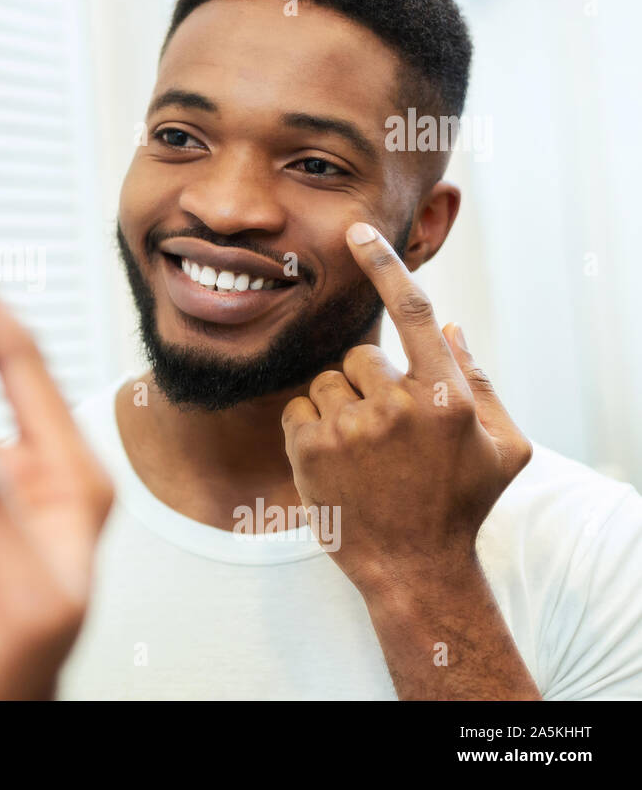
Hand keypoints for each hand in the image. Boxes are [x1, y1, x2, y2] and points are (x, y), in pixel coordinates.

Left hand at [281, 221, 532, 598]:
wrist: (413, 568)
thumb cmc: (461, 504)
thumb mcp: (502, 447)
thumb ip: (479, 381)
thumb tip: (448, 326)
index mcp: (445, 396)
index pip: (411, 311)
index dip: (382, 265)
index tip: (357, 232)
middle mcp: (397, 406)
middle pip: (363, 355)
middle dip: (370, 383)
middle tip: (387, 432)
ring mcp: (350, 428)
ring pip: (327, 381)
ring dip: (339, 405)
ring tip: (363, 451)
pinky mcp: (309, 449)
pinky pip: (299, 409)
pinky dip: (310, 428)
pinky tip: (336, 462)